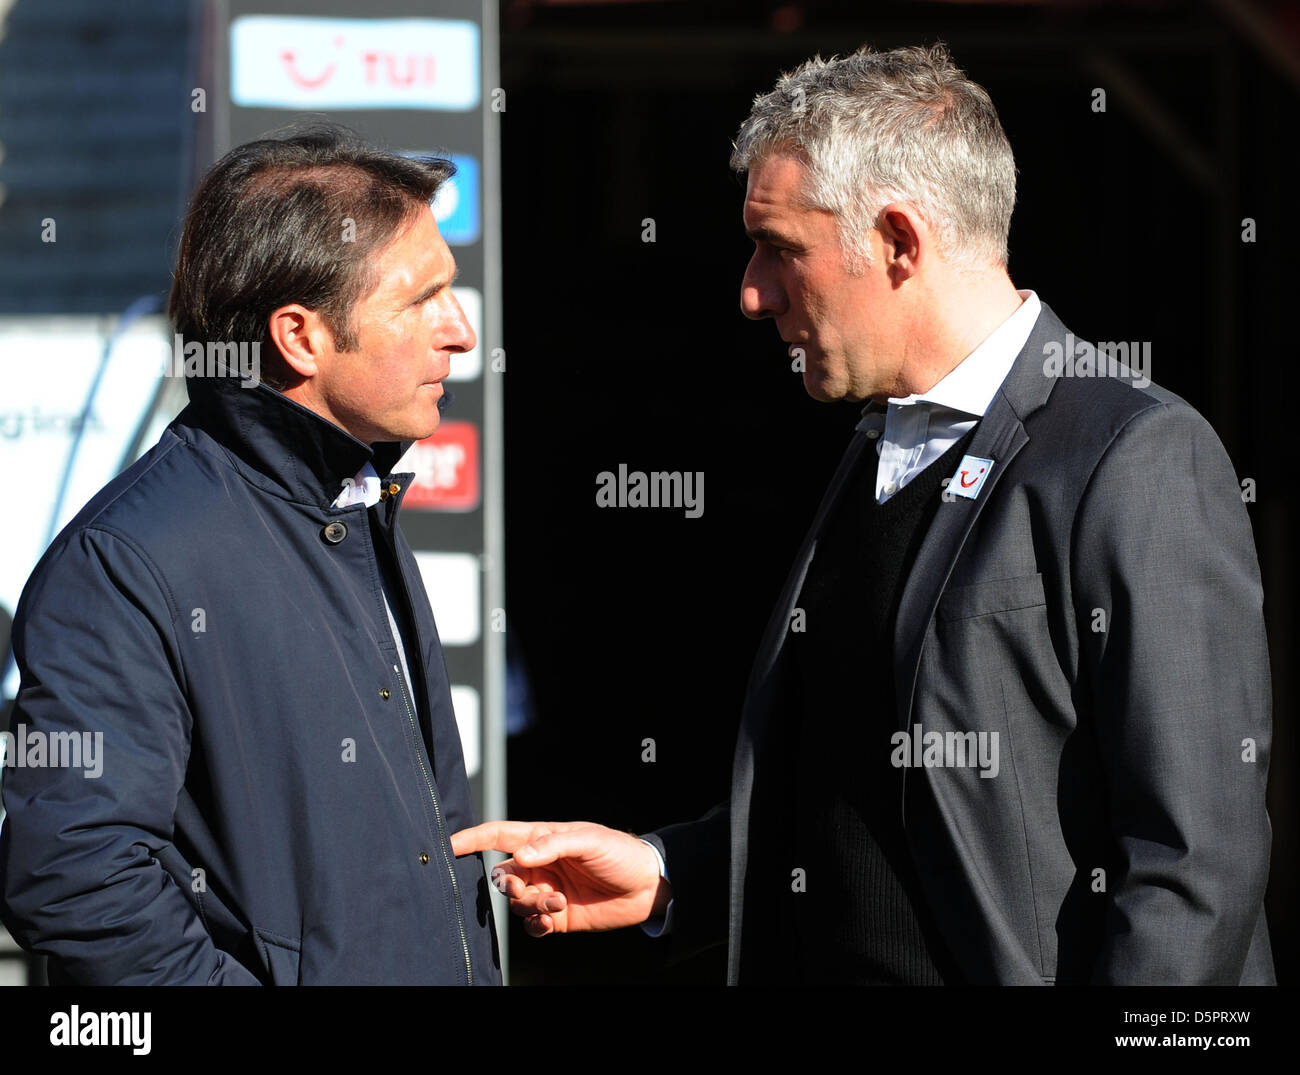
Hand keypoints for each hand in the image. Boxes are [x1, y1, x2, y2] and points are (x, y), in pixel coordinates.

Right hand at [451, 820, 670, 936]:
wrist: (646, 885)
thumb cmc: (618, 852)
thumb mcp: (588, 840)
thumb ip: (552, 845)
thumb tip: (519, 855)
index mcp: (542, 839)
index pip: (497, 836)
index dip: (471, 839)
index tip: (447, 844)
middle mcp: (539, 865)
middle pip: (503, 877)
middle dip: (511, 887)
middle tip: (533, 890)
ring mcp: (545, 891)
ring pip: (516, 904)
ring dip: (531, 906)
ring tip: (558, 903)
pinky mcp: (555, 916)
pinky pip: (530, 925)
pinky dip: (534, 925)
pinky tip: (550, 921)